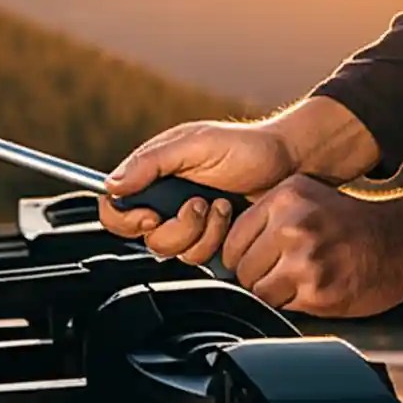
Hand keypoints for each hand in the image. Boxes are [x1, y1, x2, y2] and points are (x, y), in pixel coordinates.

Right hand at [97, 120, 296, 263]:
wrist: (292, 163)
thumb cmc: (246, 146)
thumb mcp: (194, 144)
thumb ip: (150, 162)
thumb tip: (111, 185)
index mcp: (152, 178)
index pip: (115, 208)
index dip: (125, 219)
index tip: (150, 216)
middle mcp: (164, 203)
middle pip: (144, 237)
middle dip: (176, 227)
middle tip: (198, 204)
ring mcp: (187, 224)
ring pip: (173, 251)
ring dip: (201, 231)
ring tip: (221, 205)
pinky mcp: (210, 240)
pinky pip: (199, 257)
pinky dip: (217, 240)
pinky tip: (231, 218)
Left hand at [222, 175, 402, 316]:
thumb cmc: (353, 221)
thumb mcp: (307, 197)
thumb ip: (266, 214)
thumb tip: (226, 243)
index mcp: (286, 199)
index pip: (232, 239)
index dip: (238, 255)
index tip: (250, 259)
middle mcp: (293, 227)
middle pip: (242, 268)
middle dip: (255, 275)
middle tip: (277, 272)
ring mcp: (305, 261)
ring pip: (258, 290)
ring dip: (271, 291)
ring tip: (294, 281)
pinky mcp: (319, 292)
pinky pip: (283, 306)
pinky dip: (292, 302)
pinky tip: (311, 288)